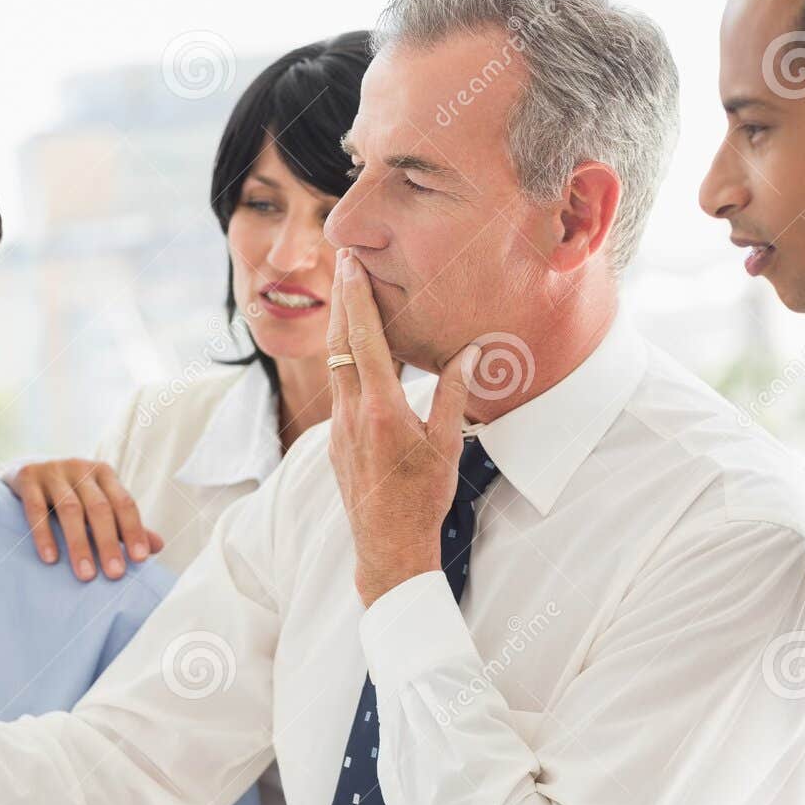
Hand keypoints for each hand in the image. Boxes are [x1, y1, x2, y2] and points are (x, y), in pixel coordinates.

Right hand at [8, 458, 164, 579]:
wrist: (26, 470)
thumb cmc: (71, 493)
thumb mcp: (98, 503)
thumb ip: (124, 525)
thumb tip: (158, 547)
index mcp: (104, 474)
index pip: (124, 502)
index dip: (134, 530)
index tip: (140, 559)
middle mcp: (81, 468)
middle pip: (99, 507)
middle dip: (109, 542)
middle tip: (115, 574)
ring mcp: (53, 471)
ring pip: (70, 510)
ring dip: (79, 544)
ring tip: (86, 575)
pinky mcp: (27, 478)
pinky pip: (36, 509)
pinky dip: (44, 535)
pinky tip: (51, 559)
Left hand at [326, 248, 479, 605]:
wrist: (388, 546)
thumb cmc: (423, 499)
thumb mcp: (447, 444)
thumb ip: (453, 393)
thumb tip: (469, 352)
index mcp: (381, 410)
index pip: (363, 339)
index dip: (356, 297)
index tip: (350, 263)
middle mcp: (352, 414)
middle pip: (338, 342)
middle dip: (340, 298)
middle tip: (341, 259)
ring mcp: (338, 427)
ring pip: (334, 364)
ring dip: (339, 326)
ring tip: (346, 293)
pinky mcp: (336, 439)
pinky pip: (338, 387)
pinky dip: (344, 358)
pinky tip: (355, 349)